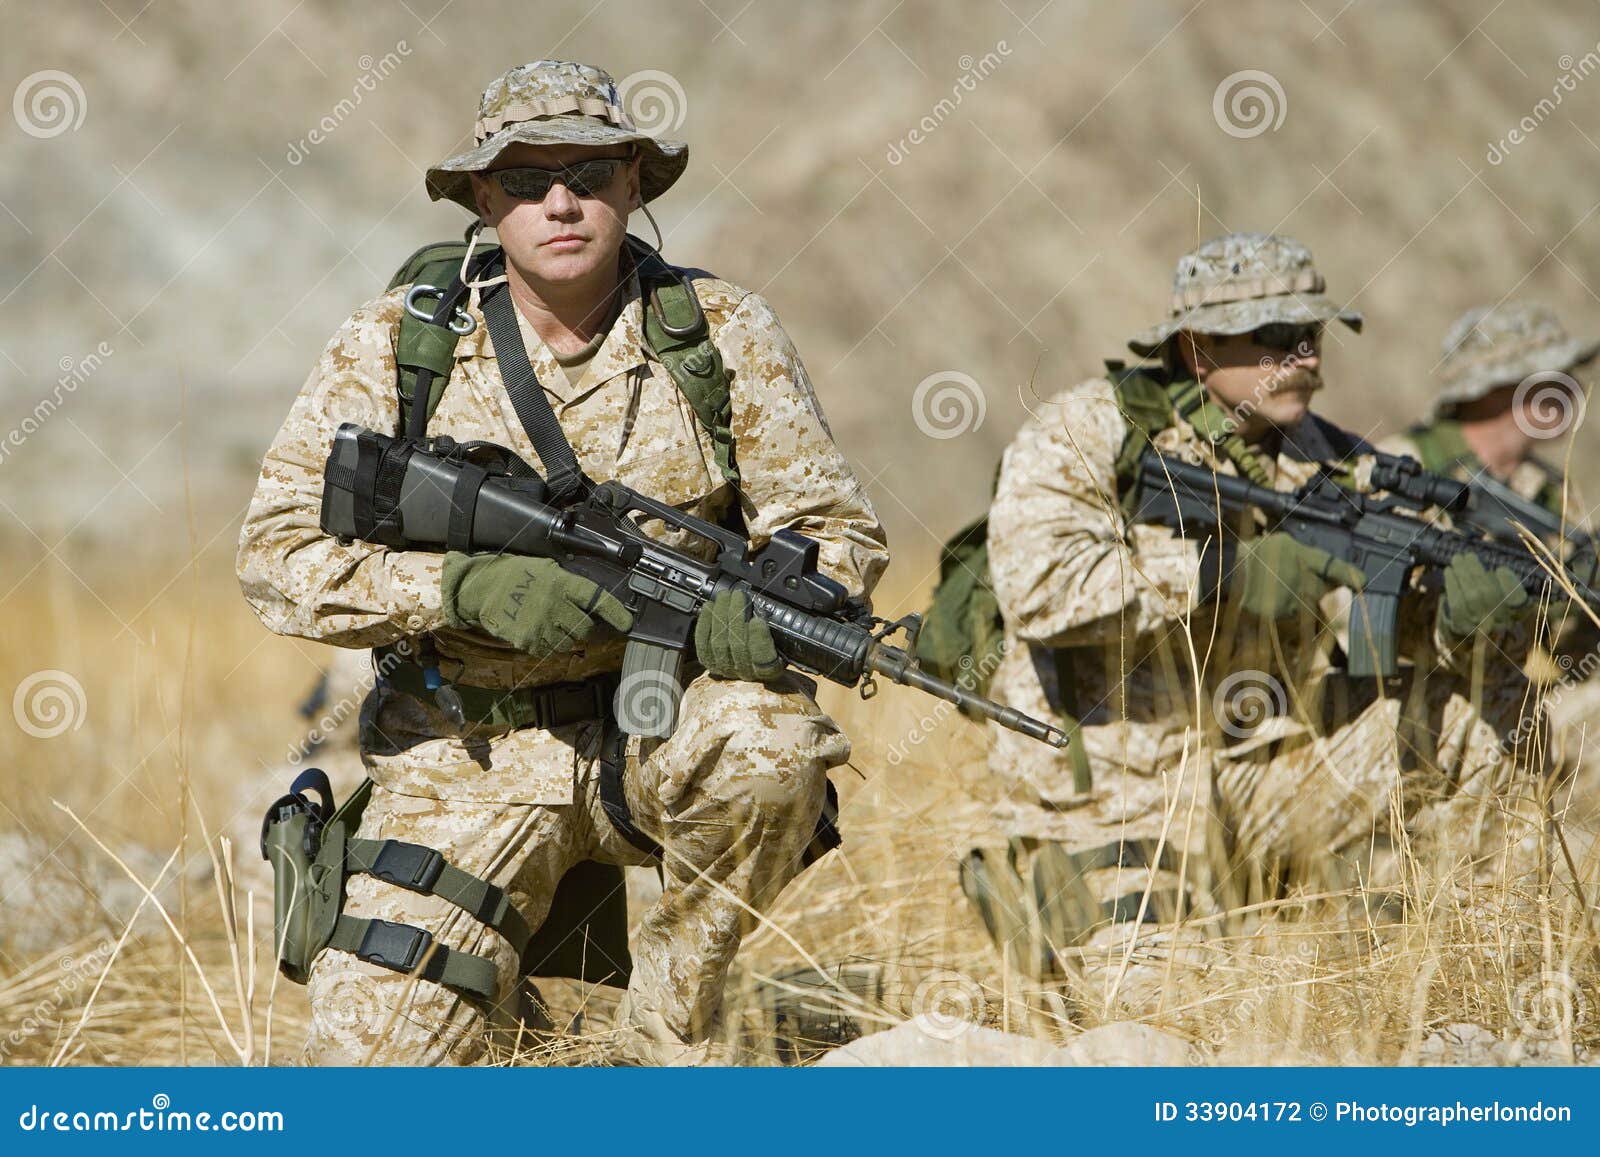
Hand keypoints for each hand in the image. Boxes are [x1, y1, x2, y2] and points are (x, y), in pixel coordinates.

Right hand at [442, 553, 632, 659]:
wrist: (482, 587)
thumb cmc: (515, 574)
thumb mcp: (546, 568)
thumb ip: (568, 583)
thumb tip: (590, 600)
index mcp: (563, 584)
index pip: (597, 599)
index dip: (616, 613)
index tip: (627, 623)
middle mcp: (556, 605)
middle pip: (585, 628)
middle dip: (582, 626)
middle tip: (571, 619)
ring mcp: (543, 625)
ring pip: (570, 642)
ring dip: (565, 637)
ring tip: (551, 624)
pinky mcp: (530, 641)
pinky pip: (550, 651)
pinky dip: (548, 645)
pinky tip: (538, 631)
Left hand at [694, 588, 783, 682]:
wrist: (749, 657)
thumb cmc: (768, 644)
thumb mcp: (780, 639)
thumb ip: (775, 629)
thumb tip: (764, 611)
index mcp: (770, 669)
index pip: (764, 660)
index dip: (759, 640)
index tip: (758, 621)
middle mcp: (746, 672)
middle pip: (738, 646)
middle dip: (736, 616)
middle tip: (738, 596)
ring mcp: (725, 668)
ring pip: (719, 642)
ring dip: (720, 614)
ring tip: (725, 596)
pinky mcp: (709, 661)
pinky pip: (702, 642)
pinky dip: (705, 622)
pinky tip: (710, 607)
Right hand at [1228, 532, 1366, 619]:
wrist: (1224, 571)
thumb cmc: (1253, 553)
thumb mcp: (1282, 544)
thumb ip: (1305, 555)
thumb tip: (1329, 572)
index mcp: (1299, 555)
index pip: (1331, 566)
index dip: (1349, 574)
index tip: (1364, 582)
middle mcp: (1296, 576)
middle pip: (1321, 589)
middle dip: (1322, 589)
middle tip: (1310, 584)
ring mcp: (1286, 596)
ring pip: (1306, 603)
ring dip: (1300, 599)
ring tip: (1279, 587)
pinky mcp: (1276, 612)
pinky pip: (1289, 612)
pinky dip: (1284, 607)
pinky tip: (1270, 596)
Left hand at [1436, 552, 1530, 641]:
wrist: (1479, 627)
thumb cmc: (1498, 602)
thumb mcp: (1510, 592)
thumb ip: (1509, 582)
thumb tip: (1499, 571)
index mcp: (1519, 613)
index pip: (1517, 599)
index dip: (1509, 583)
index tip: (1501, 569)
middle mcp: (1501, 622)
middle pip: (1488, 595)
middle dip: (1476, 572)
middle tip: (1469, 555)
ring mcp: (1480, 627)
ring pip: (1470, 597)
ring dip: (1462, 574)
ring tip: (1457, 558)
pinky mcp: (1462, 627)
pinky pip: (1456, 604)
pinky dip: (1452, 584)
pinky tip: (1449, 571)